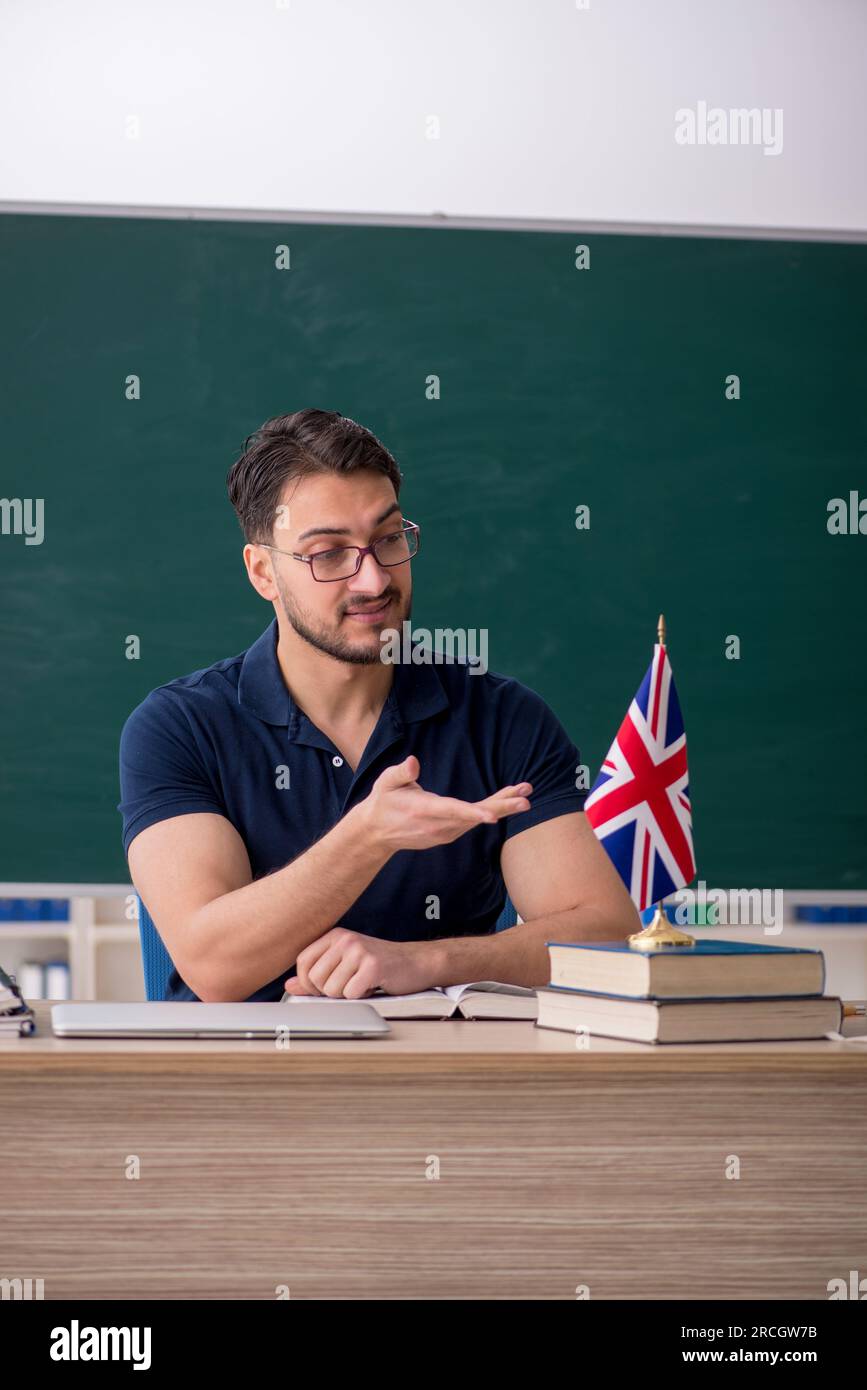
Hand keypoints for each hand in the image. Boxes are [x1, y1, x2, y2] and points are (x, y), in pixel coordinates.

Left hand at [284, 927, 436, 998]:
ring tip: (362, 984)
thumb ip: (317, 973)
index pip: (302, 962)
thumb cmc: (379, 966)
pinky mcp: (373, 966)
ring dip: (347, 995)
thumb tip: (289, 985)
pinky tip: (373, 986)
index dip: (306, 982)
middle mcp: (345, 939)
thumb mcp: (344, 965)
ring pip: (331, 989)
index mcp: (334, 936)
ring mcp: (359, 950)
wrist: (416, 962)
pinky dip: (361, 997)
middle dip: (329, 991)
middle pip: (314, 978)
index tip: (322, 988)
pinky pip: (351, 994)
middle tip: (349, 986)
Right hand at [358, 755, 531, 853]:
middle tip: (525, 800)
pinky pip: (475, 820)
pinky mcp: (450, 833)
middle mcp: (438, 825)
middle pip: (474, 817)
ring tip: (525, 790)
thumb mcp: (386, 783)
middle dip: (501, 808)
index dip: (473, 814)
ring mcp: (446, 832)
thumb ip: (400, 773)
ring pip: (479, 818)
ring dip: (503, 805)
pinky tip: (509, 798)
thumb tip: (413, 762)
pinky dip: (493, 810)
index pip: (452, 811)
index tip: (493, 816)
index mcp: (424, 810)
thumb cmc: (384, 801)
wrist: (377, 833)